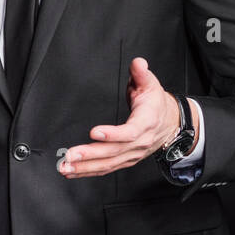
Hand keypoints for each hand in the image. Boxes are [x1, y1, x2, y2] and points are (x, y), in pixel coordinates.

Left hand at [58, 57, 185, 177]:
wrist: (169, 123)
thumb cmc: (156, 104)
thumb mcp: (151, 84)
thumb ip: (141, 73)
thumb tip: (138, 63)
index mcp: (146, 122)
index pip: (130, 132)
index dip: (113, 134)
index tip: (94, 132)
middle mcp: (139, 142)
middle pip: (114, 152)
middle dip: (90, 155)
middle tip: (70, 155)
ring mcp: (132, 154)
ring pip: (108, 164)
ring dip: (85, 167)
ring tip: (65, 167)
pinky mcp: (125, 160)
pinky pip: (106, 169)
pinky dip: (88, 171)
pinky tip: (71, 171)